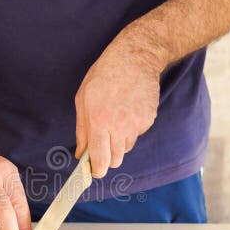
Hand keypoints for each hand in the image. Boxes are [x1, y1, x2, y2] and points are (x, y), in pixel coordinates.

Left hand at [75, 35, 164, 177]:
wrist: (135, 59)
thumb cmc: (104, 76)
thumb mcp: (83, 99)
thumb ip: (81, 130)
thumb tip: (80, 153)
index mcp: (99, 121)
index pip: (100, 159)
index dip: (97, 170)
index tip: (94, 171)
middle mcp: (120, 126)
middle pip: (115, 160)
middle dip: (107, 158)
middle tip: (102, 144)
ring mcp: (136, 124)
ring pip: (126, 148)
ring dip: (119, 142)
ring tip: (114, 119)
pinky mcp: (148, 120)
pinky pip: (137, 134)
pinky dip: (131, 130)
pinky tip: (126, 111)